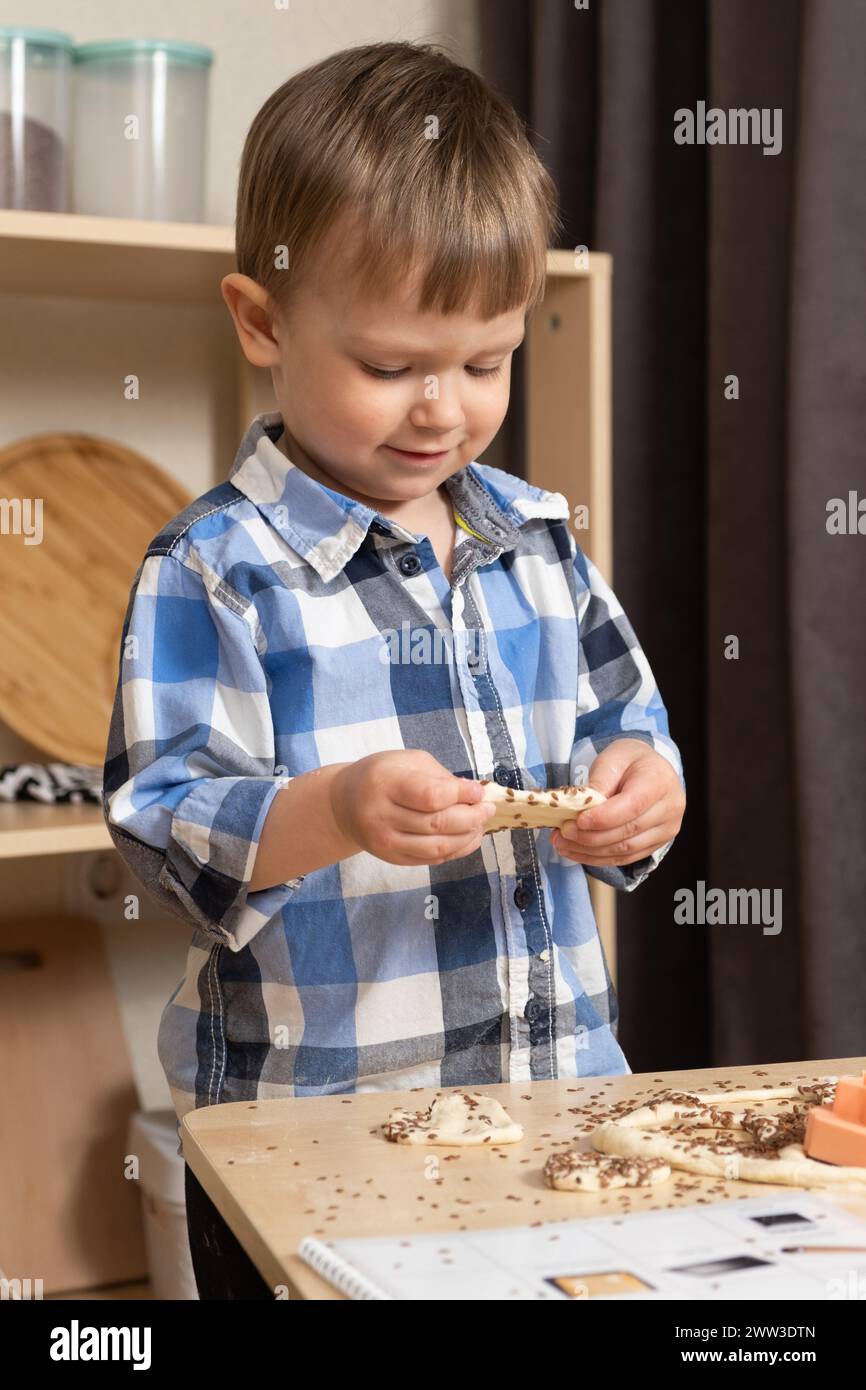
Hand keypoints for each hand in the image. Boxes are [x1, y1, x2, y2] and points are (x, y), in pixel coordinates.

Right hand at [330, 749, 495, 865]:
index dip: (461, 796)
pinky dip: (456, 850)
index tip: (479, 792)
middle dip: (472, 817)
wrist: (344, 804)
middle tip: (488, 809)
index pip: (430, 796)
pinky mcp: (392, 859)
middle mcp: (380, 816)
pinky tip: (468, 838)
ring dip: (467, 837)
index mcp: (384, 783)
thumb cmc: (381, 775)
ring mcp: (384, 842)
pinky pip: (432, 859)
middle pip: (437, 824)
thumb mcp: (406, 761)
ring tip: (481, 824)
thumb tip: (473, 794)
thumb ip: (440, 776)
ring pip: (437, 847)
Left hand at [551, 740, 684, 866]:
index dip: (604, 818)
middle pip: (628, 831)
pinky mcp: (656, 844)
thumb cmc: (629, 761)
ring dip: (590, 851)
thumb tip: (582, 811)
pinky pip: (626, 858)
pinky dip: (599, 858)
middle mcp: (670, 808)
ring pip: (625, 849)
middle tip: (562, 833)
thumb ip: (600, 782)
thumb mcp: (612, 758)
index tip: (577, 821)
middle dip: (590, 836)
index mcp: (660, 781)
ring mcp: (666, 830)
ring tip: (562, 844)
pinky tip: (577, 852)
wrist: (651, 770)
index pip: (633, 805)